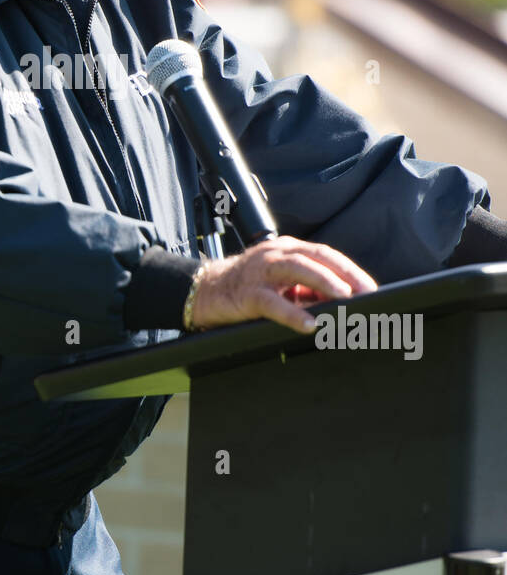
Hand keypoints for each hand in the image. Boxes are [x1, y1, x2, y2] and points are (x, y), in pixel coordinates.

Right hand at [189, 236, 377, 335]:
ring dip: (323, 282)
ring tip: (344, 297)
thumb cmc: (248, 287)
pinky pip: (273, 303)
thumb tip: (341, 302)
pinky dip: (293, 314)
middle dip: (344, 273)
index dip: (349, 269)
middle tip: (366, 292)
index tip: (369, 287)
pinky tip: (310, 325)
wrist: (205, 291)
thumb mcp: (282, 284)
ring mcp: (260, 271)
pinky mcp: (248, 293)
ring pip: (296, 269)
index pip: (324, 254)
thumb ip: (308, 290)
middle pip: (315, 256)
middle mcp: (275, 253)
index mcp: (286, 249)